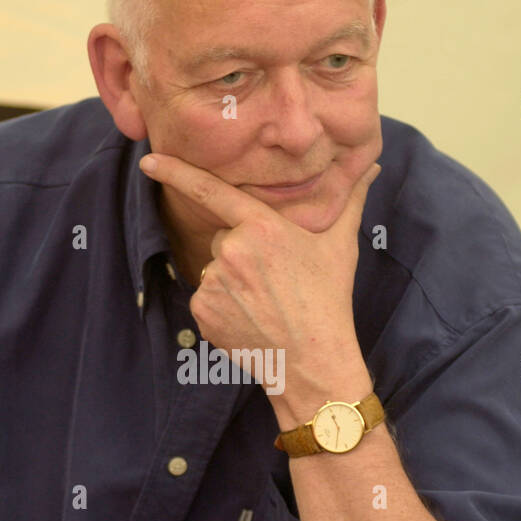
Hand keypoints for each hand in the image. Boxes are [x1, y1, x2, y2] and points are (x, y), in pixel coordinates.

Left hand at [140, 155, 380, 392]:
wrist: (312, 360)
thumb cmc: (328, 299)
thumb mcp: (340, 245)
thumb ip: (350, 199)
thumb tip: (371, 165)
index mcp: (262, 227)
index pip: (210, 191)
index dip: (176, 172)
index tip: (148, 160)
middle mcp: (232, 251)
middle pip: (224, 237)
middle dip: (243, 250)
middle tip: (275, 276)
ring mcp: (214, 283)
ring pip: (216, 268)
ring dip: (233, 279)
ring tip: (266, 300)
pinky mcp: (203, 311)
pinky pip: (207, 296)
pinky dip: (223, 304)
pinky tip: (250, 316)